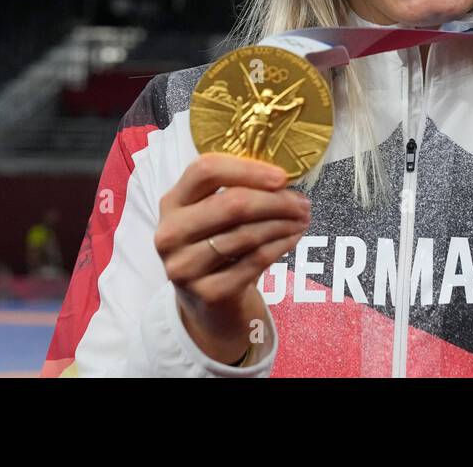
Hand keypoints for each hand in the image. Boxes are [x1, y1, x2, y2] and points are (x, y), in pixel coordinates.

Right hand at [154, 153, 310, 364]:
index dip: (247, 169)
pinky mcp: (207, 293)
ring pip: (246, 234)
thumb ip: (236, 191)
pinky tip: (293, 237)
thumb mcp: (213, 214)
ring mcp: (185, 266)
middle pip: (231, 204)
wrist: (207, 304)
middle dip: (275, 201)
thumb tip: (283, 181)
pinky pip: (255, 261)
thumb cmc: (216, 245)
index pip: (205, 170)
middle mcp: (170, 233)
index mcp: (172, 202)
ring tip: (302, 218)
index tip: (282, 177)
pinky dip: (281, 246)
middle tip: (302, 203)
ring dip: (283, 223)